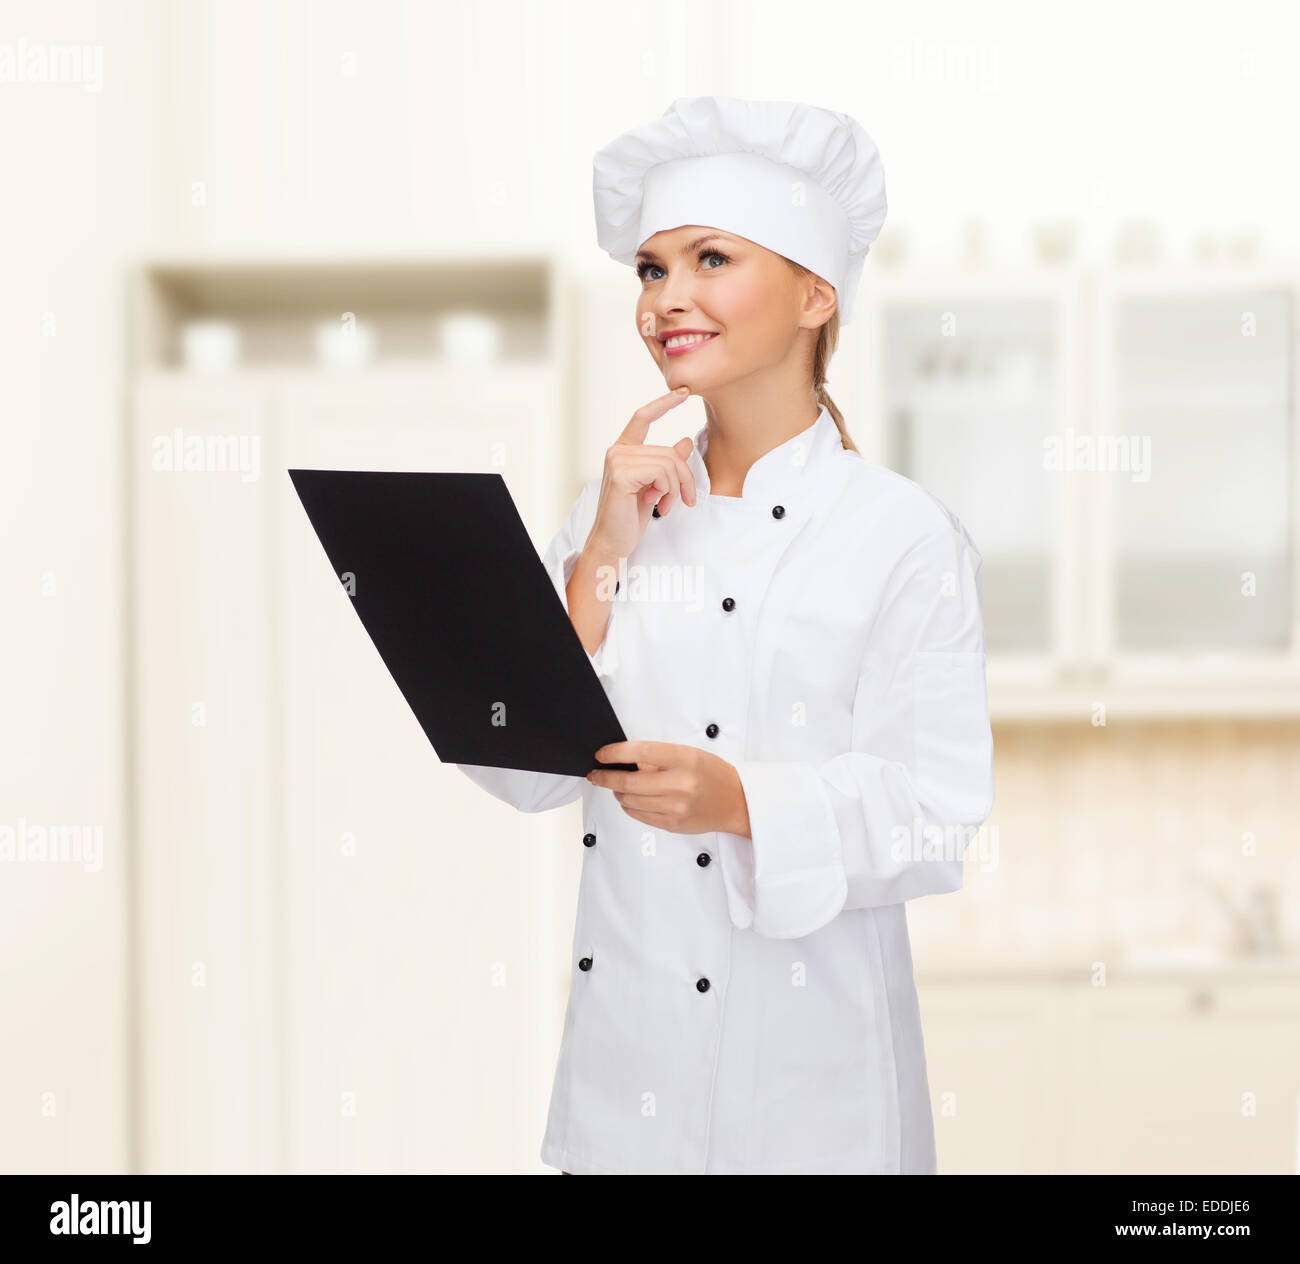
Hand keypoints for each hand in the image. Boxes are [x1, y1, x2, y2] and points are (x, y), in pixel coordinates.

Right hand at [586, 390, 697, 562]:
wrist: (613, 542)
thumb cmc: (630, 518)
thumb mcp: (655, 487)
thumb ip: (667, 464)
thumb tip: (686, 441)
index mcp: (623, 451)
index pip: (642, 417)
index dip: (663, 404)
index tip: (682, 392)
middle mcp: (617, 451)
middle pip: (670, 452)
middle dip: (685, 479)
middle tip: (686, 501)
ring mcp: (617, 460)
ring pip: (669, 463)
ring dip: (677, 489)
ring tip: (666, 506)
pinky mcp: (621, 474)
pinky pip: (663, 474)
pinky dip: (669, 492)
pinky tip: (658, 505)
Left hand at [587, 741, 751, 837]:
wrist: (735, 802)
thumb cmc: (712, 774)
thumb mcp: (689, 755)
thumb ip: (659, 758)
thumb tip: (624, 761)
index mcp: (685, 760)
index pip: (641, 753)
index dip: (616, 753)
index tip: (602, 754)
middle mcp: (681, 784)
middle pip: (630, 781)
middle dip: (606, 777)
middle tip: (596, 773)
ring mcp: (676, 807)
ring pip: (630, 800)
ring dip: (617, 792)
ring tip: (616, 785)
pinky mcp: (672, 824)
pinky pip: (639, 815)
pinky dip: (628, 805)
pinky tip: (630, 798)